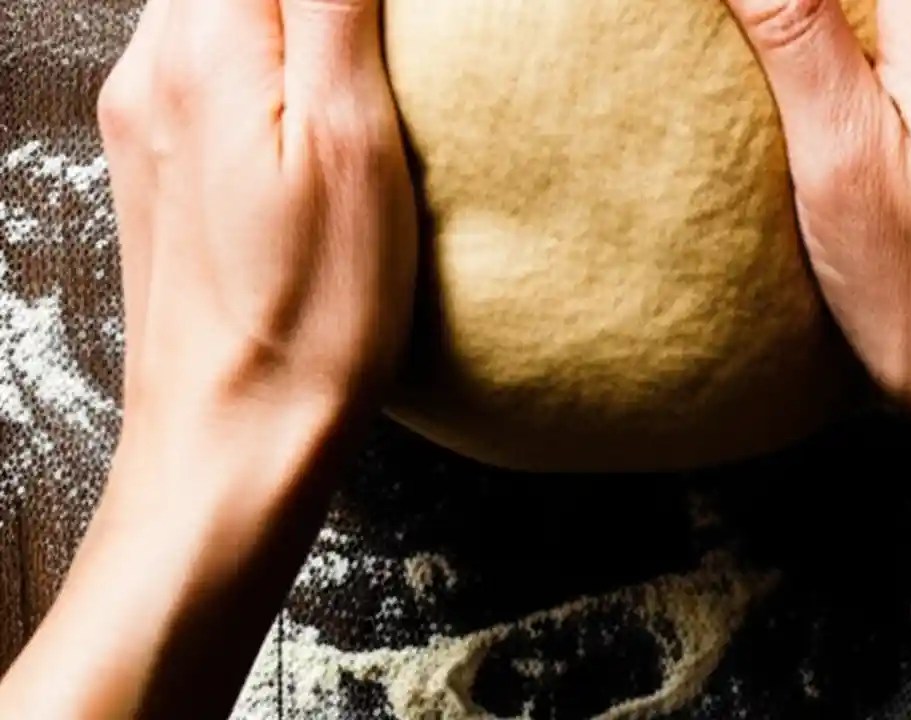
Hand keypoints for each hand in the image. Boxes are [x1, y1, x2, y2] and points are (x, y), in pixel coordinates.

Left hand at [103, 0, 416, 444]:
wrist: (230, 439)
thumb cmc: (310, 316)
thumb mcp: (353, 146)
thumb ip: (334, 6)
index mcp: (206, 51)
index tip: (393, 34)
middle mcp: (152, 67)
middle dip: (319, 5)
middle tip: (389, 53)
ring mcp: (140, 115)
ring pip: (217, 9)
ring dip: (290, 20)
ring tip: (358, 74)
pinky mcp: (152, 161)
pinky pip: (201, 61)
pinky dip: (261, 59)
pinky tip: (306, 114)